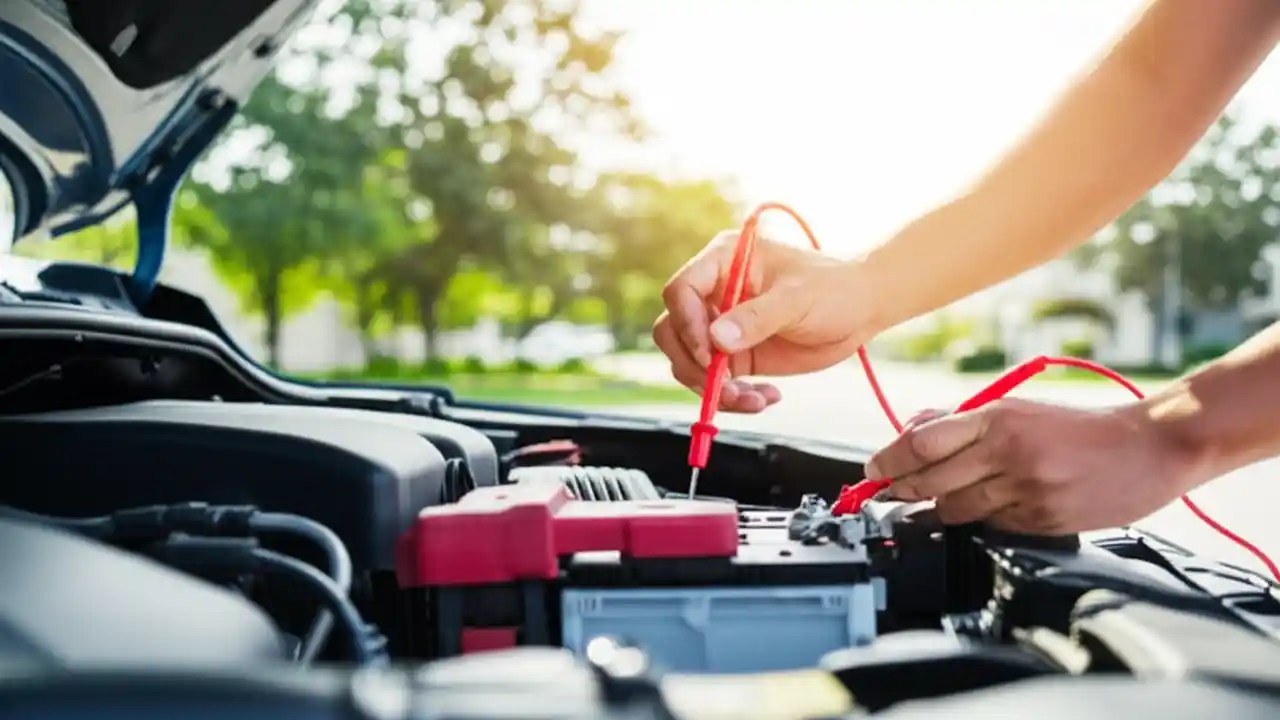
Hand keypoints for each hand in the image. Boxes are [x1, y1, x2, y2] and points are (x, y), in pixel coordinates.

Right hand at [652, 230, 871, 412]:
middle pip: (672, 331)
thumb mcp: (798, 299)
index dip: (688, 325)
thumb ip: (757, 318)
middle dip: (694, 365)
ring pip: (688, 362)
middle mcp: (714, 294)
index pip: (680, 291)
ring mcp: (721, 327)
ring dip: (713, 389)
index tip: (712, 355)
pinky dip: (732, 398)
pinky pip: (714, 383)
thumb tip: (717, 339)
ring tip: (753, 399)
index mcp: (722, 262)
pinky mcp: (733, 356)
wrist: (861, 310)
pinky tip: (765, 398)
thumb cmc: (834, 289)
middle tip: (726, 386)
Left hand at [864, 398, 1196, 534]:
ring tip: (930, 501)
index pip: (921, 443)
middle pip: (929, 482)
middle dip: (900, 490)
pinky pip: (990, 526)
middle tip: (886, 492)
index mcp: (998, 419)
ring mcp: (1025, 491)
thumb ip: (960, 421)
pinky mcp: (1041, 521)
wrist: (1148, 448)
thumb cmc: (1078, 426)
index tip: (874, 468)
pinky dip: (977, 519)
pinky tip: (982, 508)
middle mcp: (1008, 454)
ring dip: (935, 508)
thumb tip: (909, 431)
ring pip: (955, 510)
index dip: (888, 460)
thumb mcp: (1016, 409)